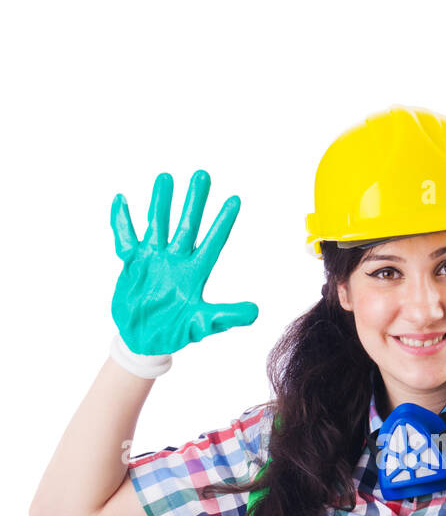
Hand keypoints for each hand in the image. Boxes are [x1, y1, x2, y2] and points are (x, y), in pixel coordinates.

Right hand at [110, 170, 258, 354]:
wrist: (143, 339)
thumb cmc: (175, 332)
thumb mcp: (202, 325)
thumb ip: (226, 316)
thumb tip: (254, 311)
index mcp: (194, 273)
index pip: (213, 242)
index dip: (223, 222)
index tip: (235, 200)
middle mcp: (175, 260)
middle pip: (187, 225)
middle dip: (194, 202)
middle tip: (203, 176)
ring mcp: (154, 259)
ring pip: (158, 224)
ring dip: (161, 202)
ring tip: (165, 178)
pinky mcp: (133, 263)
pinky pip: (126, 238)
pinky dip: (123, 222)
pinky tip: (121, 200)